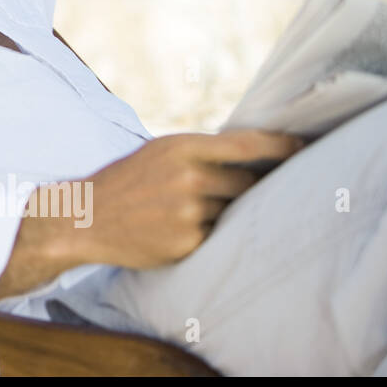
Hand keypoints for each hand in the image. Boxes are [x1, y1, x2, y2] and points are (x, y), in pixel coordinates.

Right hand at [69, 128, 305, 269]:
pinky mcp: (188, 242)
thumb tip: (253, 156)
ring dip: (222, 213)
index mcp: (181, 147)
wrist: (84, 218)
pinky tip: (175, 229)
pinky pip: (216, 237)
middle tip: (227, 192)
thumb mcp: (158, 153)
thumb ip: (200, 152)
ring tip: (186, 211)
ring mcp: (189, 212)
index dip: (280, 146)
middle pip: (247, 183)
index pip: (246, 145)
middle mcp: (189, 178)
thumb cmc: (125, 182)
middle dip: (245, 189)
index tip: (301, 147)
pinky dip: (205, 233)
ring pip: (232, 212)